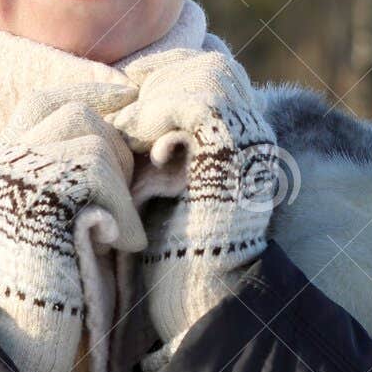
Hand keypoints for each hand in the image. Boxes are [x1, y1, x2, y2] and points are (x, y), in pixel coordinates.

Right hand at [0, 83, 146, 371]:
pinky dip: (122, 210)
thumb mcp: (64, 221)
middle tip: (120, 202)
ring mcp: (16, 172)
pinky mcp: (38, 188)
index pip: (42, 101)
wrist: (30, 331)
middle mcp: (2, 161)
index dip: (88, 93)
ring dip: (121, 186)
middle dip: (114, 150)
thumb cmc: (59, 287)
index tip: (124, 96)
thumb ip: (75, 178)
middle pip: (75, 113)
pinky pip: (99, 171)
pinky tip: (120, 242)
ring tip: (119, 231)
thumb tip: (124, 130)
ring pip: (93, 141)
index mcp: (3, 165)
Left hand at [109, 44, 278, 362]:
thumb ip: (149, 153)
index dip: (169, 68)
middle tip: (125, 97)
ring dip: (159, 92)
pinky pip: (201, 101)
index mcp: (237, 145)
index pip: (214, 71)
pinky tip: (138, 142)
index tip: (127, 88)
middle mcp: (253, 140)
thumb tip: (118, 110)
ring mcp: (251, 146)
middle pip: (214, 64)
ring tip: (129, 127)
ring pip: (210, 73)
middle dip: (163, 72)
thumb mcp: (153, 193)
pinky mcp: (237, 157)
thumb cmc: (167, 264)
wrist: (195, 308)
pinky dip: (162, 111)